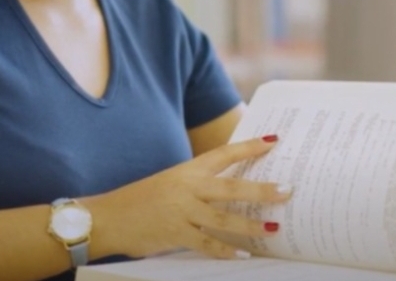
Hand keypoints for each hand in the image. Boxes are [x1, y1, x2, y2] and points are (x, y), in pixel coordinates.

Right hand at [83, 135, 291, 259]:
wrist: (108, 217)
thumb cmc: (141, 201)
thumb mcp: (170, 185)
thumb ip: (197, 187)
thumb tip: (232, 194)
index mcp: (186, 171)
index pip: (224, 154)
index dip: (249, 148)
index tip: (273, 141)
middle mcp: (186, 187)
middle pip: (231, 187)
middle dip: (262, 189)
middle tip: (287, 190)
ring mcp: (181, 211)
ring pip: (224, 218)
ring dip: (251, 224)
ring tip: (273, 228)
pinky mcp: (175, 233)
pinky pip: (207, 243)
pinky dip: (227, 250)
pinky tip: (244, 254)